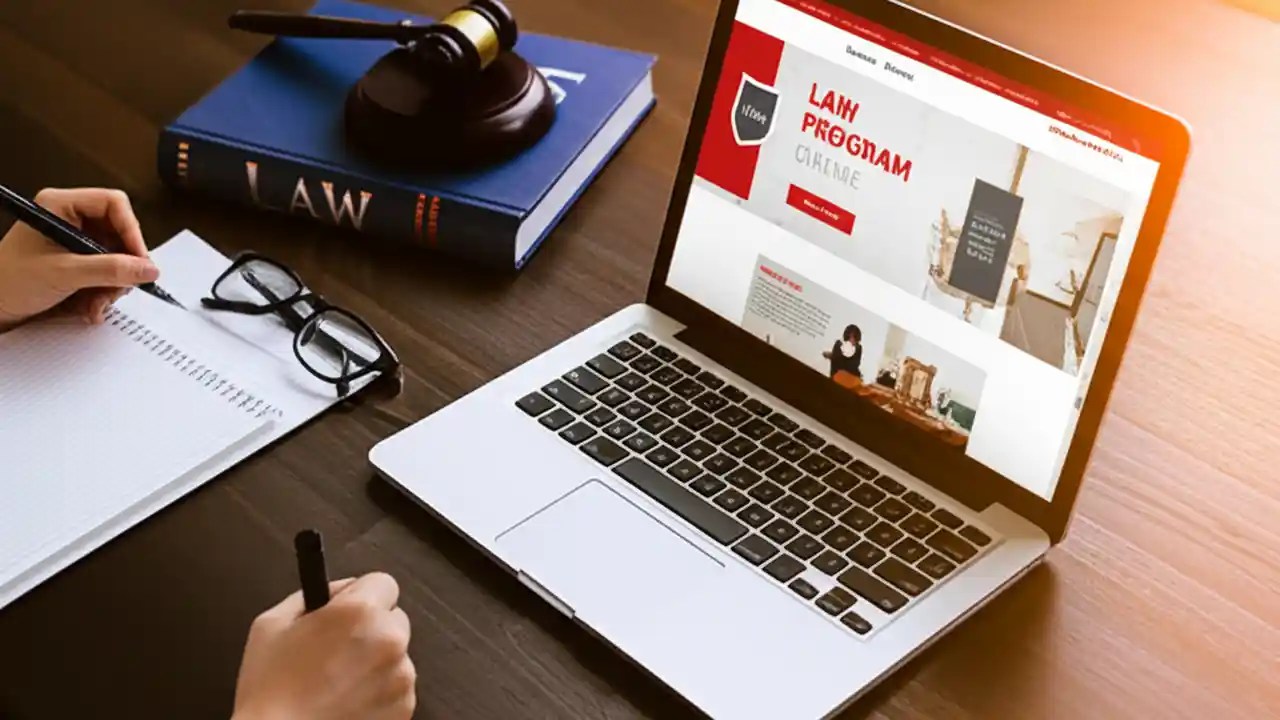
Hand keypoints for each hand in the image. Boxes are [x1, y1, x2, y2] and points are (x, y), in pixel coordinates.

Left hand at [0, 188, 158, 330]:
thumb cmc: (8, 282)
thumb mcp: (64, 274)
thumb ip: (109, 270)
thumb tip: (147, 269)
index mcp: (60, 205)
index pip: (113, 204)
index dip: (131, 230)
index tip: (139, 259)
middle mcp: (69, 219)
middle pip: (118, 232)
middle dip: (122, 265)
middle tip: (121, 286)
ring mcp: (73, 240)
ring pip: (116, 256)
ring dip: (113, 284)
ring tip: (98, 303)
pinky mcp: (76, 260)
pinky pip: (106, 272)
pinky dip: (104, 291)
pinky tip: (91, 306)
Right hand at [232, 573, 416, 719]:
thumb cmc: (270, 693)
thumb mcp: (272, 625)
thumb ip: (311, 596)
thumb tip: (336, 590)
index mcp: (358, 612)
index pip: (383, 582)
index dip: (361, 595)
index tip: (347, 610)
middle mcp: (388, 640)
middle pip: (394, 618)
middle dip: (371, 629)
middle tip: (338, 650)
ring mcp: (400, 676)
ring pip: (397, 655)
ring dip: (376, 663)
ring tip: (337, 683)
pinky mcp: (404, 707)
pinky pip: (398, 688)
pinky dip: (380, 693)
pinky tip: (348, 702)